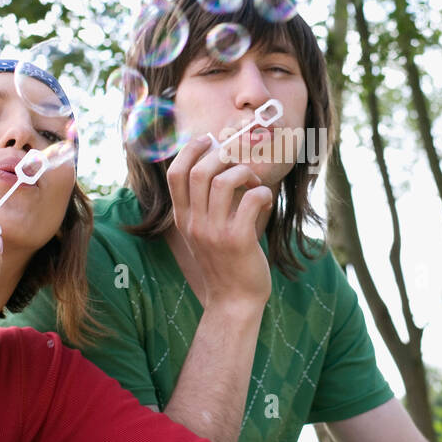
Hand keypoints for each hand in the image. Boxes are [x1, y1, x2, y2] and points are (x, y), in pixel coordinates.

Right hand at [166, 134, 273, 307]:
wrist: (233, 302)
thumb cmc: (224, 263)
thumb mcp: (203, 234)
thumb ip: (205, 207)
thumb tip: (220, 169)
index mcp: (184, 219)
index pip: (176, 174)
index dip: (190, 150)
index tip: (208, 139)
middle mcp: (195, 224)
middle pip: (199, 172)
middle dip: (221, 156)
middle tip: (238, 160)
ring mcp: (214, 233)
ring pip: (224, 181)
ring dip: (244, 173)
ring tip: (253, 183)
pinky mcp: (238, 240)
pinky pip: (251, 200)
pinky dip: (262, 193)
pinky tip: (265, 202)